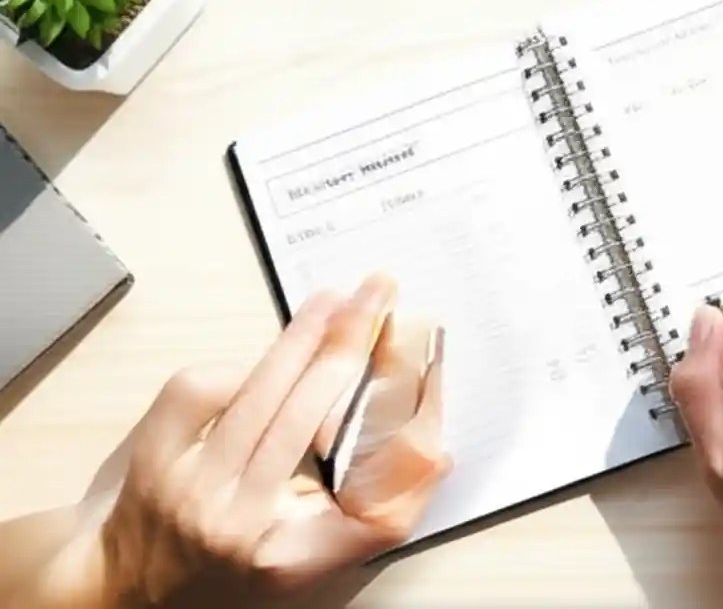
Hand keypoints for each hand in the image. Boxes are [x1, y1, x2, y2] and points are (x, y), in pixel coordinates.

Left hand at [80, 274, 448, 607]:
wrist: (131, 584)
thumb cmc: (232, 562)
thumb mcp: (310, 556)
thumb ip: (373, 513)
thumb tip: (437, 450)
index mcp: (292, 557)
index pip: (379, 510)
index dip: (415, 437)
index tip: (429, 375)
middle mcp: (241, 525)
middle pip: (313, 420)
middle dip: (351, 346)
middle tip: (378, 296)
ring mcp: (192, 487)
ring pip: (261, 393)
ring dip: (305, 336)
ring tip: (336, 300)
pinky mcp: (154, 455)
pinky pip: (206, 390)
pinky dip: (243, 365)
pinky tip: (272, 353)